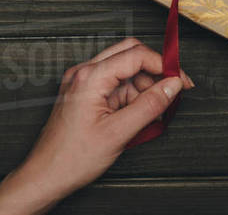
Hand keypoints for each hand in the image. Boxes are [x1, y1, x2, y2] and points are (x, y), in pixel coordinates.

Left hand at [0, 38, 193, 214]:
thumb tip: (172, 86)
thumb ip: (149, 106)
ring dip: (142, 86)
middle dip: (154, 71)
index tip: (181, 81)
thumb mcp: (119, 133)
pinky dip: (130, 95)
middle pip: (129, 54)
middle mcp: (84, 73)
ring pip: (123, 69)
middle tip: (172, 91)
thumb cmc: (72, 158)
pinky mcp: (83, 93)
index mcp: (90, 77)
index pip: (136, 54)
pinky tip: (138, 115)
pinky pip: (113, 83)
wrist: (46, 174)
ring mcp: (82, 81)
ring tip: (154, 112)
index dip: (164, 65)